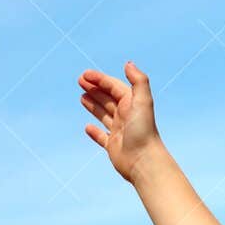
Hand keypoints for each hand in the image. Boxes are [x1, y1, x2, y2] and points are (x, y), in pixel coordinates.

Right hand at [78, 61, 165, 182]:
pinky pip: (101, 138)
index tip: (84, 75)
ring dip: (93, 105)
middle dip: (95, 89)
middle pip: (108, 99)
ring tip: (82, 97)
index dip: (100, 79)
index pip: (114, 87)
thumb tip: (128, 63)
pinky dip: (94, 132)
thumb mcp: (143, 101)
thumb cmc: (144, 131)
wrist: (144, 161)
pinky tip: (87, 128)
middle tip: (80, 81)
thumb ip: (139, 81)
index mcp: (132, 105)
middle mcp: (126, 117)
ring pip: (104, 115)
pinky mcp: (113, 147)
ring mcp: (119, 132)